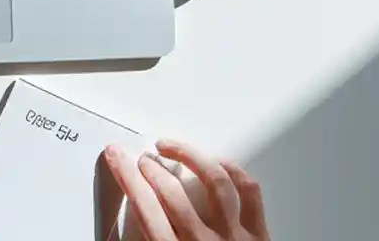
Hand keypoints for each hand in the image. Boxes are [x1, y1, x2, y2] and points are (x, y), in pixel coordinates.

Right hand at [103, 140, 268, 240]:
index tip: (117, 158)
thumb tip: (133, 225)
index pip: (144, 207)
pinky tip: (216, 163)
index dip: (127, 177)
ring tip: (170, 147)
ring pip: (212, 182)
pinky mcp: (262, 237)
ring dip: (188, 157)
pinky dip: (231, 170)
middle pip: (170, 192)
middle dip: (150, 168)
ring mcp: (236, 239)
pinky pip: (248, 191)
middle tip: (138, 158)